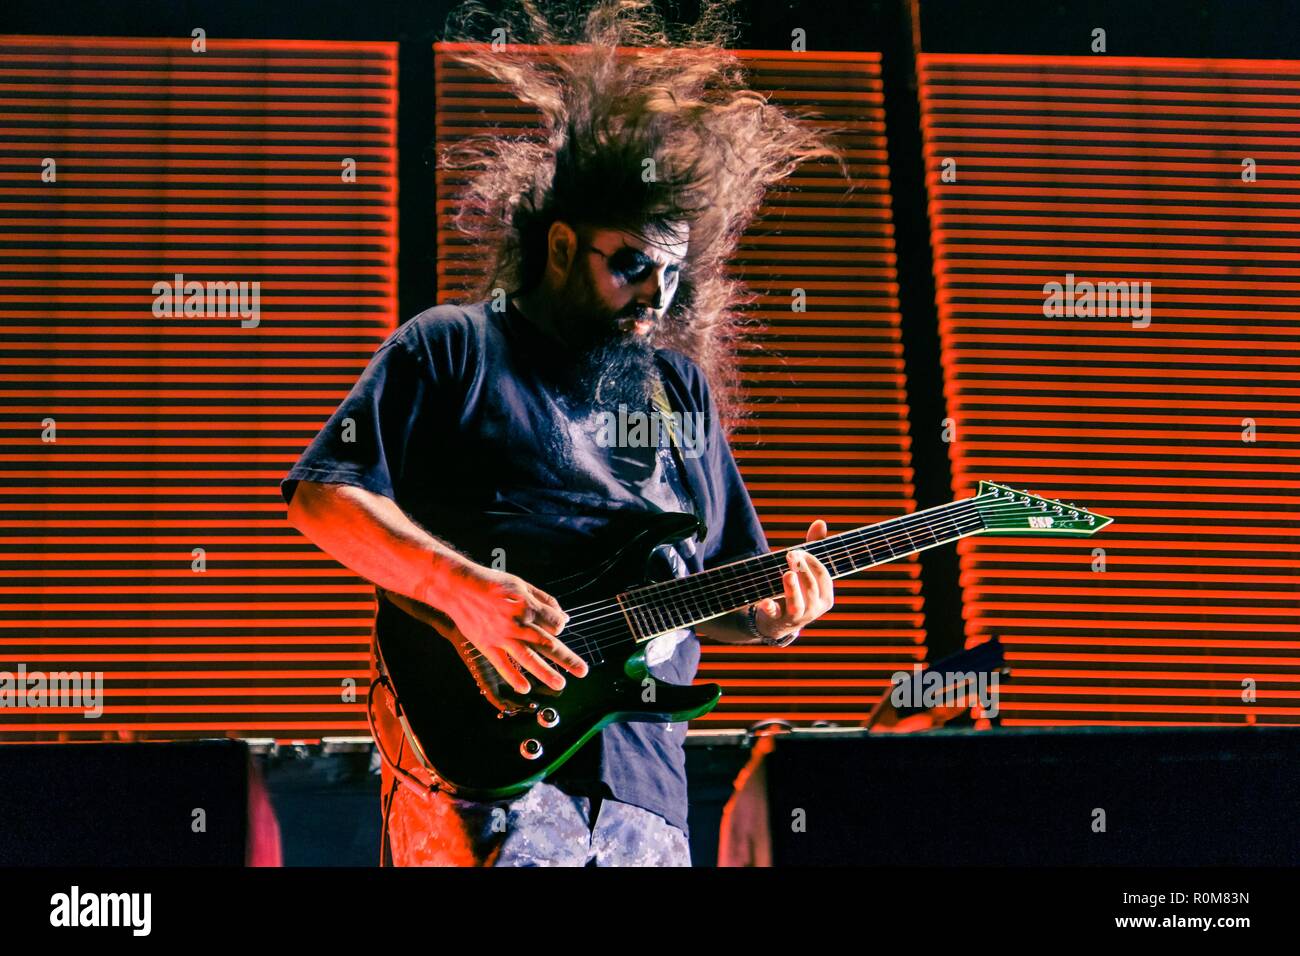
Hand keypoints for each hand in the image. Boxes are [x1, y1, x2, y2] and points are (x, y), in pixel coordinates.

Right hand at [381, 563, 588, 695]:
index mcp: (527, 606)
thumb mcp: (522, 585)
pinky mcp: (487, 645)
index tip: (557, 628)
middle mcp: (517, 623)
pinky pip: (502, 665)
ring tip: (560, 684)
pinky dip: (514, 677)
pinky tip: (526, 689)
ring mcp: (501, 636)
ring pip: (529, 658)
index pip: (554, 623)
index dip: (560, 626)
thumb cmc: (493, 584)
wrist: (460, 587)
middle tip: (583, 671)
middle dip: (567, 658)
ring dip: (546, 672)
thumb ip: (544, 601)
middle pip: (548, 644)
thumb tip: (564, 617)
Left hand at [753, 519, 834, 641]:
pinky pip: (774, 615)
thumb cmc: (797, 590)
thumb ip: (814, 548)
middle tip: (791, 554)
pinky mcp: (777, 620)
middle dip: (802, 569)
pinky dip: (770, 608)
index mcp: (825, 596)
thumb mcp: (806, 571)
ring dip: (792, 588)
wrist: (778, 622)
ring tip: (787, 573)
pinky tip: (765, 601)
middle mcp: (814, 609)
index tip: (799, 550)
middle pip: (811, 587)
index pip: (823, 576)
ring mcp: (796, 617)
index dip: (812, 561)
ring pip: (798, 603)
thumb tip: (820, 522)